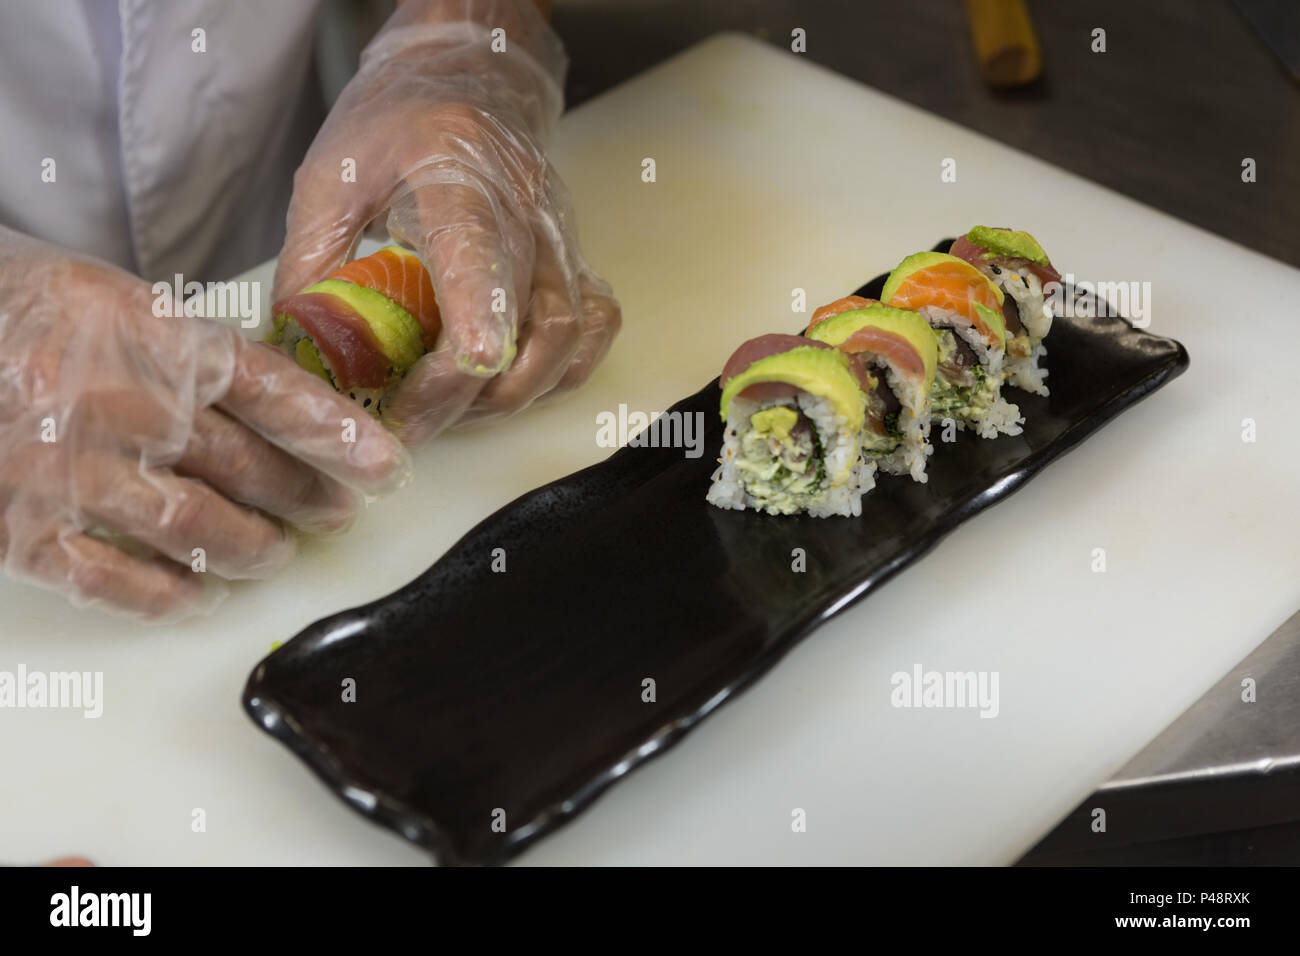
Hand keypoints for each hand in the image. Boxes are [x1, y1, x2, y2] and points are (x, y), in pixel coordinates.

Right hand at [0, 230, 409, 622]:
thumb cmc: (10, 303)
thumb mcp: (105, 294)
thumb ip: (181, 346)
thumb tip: (265, 398)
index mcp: (151, 333)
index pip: (275, 391)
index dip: (338, 435)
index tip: (384, 466)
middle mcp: (122, 402)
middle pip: (248, 466)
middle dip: (307, 497)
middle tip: (337, 512)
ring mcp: (69, 468)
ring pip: (198, 529)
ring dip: (253, 549)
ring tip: (276, 554)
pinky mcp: (19, 523)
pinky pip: (115, 579)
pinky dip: (168, 595)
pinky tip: (199, 597)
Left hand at [273, 0, 619, 443]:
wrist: (469, 81)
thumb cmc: (397, 126)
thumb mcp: (331, 177)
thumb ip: (311, 261)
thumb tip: (297, 347)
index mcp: (459, 183)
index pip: (480, 259)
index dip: (474, 325)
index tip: (455, 375)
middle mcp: (527, 218)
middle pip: (522, 325)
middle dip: (463, 392)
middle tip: (403, 421)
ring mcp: (560, 244)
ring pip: (566, 339)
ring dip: (512, 393)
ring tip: (450, 409)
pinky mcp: (574, 263)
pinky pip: (593, 332)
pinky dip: (560, 373)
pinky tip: (509, 384)